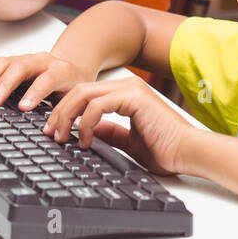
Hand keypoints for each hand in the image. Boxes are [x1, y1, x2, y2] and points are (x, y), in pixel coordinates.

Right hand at [0, 52, 94, 107]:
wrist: (71, 67)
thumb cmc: (71, 86)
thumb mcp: (75, 99)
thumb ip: (68, 114)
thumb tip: (59, 133)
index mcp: (60, 70)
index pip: (46, 79)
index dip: (34, 92)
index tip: (22, 108)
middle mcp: (40, 60)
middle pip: (20, 67)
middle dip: (4, 85)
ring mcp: (23, 58)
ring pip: (3, 63)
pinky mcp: (10, 60)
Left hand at [42, 76, 195, 176]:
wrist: (188, 152)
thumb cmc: (166, 150)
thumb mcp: (128, 141)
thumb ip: (109, 132)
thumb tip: (89, 131)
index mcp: (125, 95)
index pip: (86, 94)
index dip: (65, 110)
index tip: (54, 130)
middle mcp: (127, 87)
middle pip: (79, 90)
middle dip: (59, 111)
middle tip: (49, 132)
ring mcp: (130, 89)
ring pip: (83, 93)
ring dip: (66, 115)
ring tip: (60, 136)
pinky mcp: (133, 98)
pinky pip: (97, 104)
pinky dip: (85, 122)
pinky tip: (84, 139)